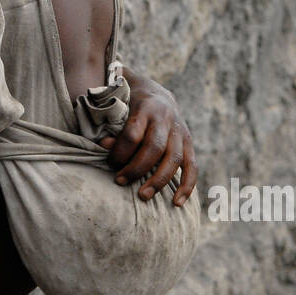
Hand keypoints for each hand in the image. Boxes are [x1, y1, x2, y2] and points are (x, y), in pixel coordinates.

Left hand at [97, 66, 197, 205]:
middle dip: (137, 168)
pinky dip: (187, 185)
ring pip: (174, 158)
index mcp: (145, 107)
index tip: (110, 163)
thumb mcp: (117, 107)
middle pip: (154, 147)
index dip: (120, 152)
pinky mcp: (189, 142)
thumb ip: (111, 126)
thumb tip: (103, 145)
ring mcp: (180, 130)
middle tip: (120, 182)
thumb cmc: (129, 104)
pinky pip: (192, 165)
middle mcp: (165, 118)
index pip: (133, 133)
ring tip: (143, 196)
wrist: (155, 92)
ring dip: (159, 180)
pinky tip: (177, 202)